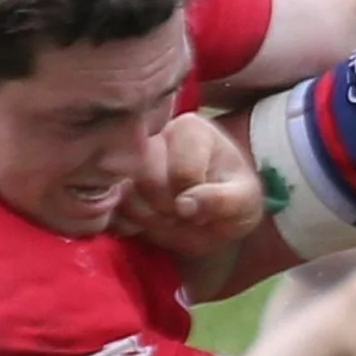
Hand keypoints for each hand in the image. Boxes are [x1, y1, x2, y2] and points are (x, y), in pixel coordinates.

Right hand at [116, 111, 263, 256]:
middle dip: (168, 211)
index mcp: (191, 129)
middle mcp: (153, 135)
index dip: (193, 201)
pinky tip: (150, 225)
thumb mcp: (245, 201)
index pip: (182, 172)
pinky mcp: (112, 182)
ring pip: (123, 195)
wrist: (214, 213)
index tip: (206, 209)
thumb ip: (223, 200)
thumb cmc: (233, 197)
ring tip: (171, 221)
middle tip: (186, 219)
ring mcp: (127, 158)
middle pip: (146, 180)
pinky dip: (129, 226)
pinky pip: (109, 209)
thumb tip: (185, 206)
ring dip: (149, 221)